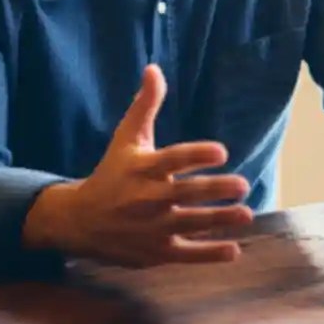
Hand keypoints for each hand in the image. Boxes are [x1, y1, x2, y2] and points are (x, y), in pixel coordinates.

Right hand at [23, 65, 254, 266]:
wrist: (78, 221)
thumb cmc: (111, 173)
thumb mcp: (126, 139)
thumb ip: (145, 106)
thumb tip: (154, 69)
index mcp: (142, 169)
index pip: (171, 159)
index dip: (196, 155)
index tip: (222, 151)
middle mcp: (146, 198)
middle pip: (184, 194)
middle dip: (214, 190)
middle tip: (242, 185)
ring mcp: (152, 227)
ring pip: (190, 224)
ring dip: (219, 220)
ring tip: (246, 214)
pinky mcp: (155, 251)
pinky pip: (185, 255)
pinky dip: (209, 254)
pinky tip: (234, 249)